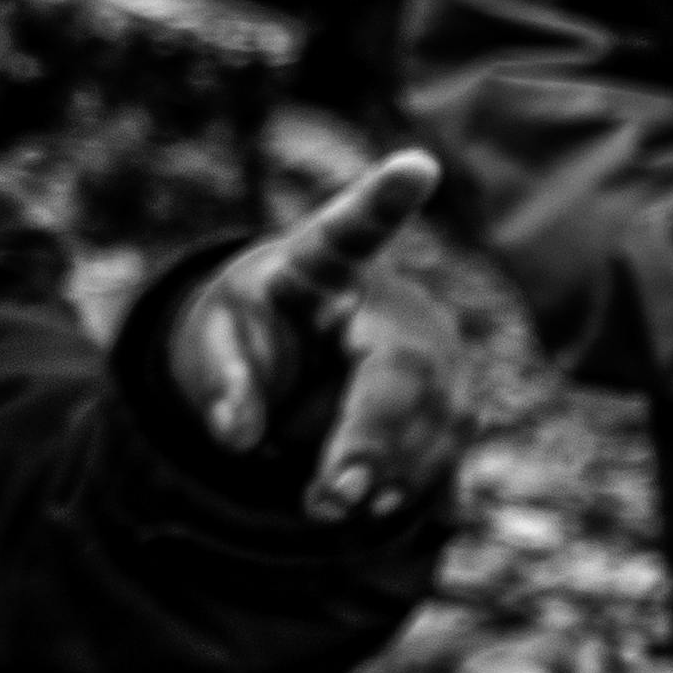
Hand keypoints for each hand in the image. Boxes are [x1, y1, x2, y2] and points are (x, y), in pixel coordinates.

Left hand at [172, 149, 465, 518]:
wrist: (302, 339)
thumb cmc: (258, 325)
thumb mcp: (220, 337)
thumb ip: (224, 379)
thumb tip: (237, 436)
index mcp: (326, 262)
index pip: (353, 228)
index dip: (386, 199)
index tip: (417, 165)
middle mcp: (395, 298)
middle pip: (405, 367)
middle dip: (373, 438)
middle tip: (330, 500)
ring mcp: (436, 347)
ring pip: (438, 417)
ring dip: (391, 474)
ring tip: (332, 507)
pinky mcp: (452, 395)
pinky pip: (448, 445)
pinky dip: (412, 485)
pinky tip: (373, 505)